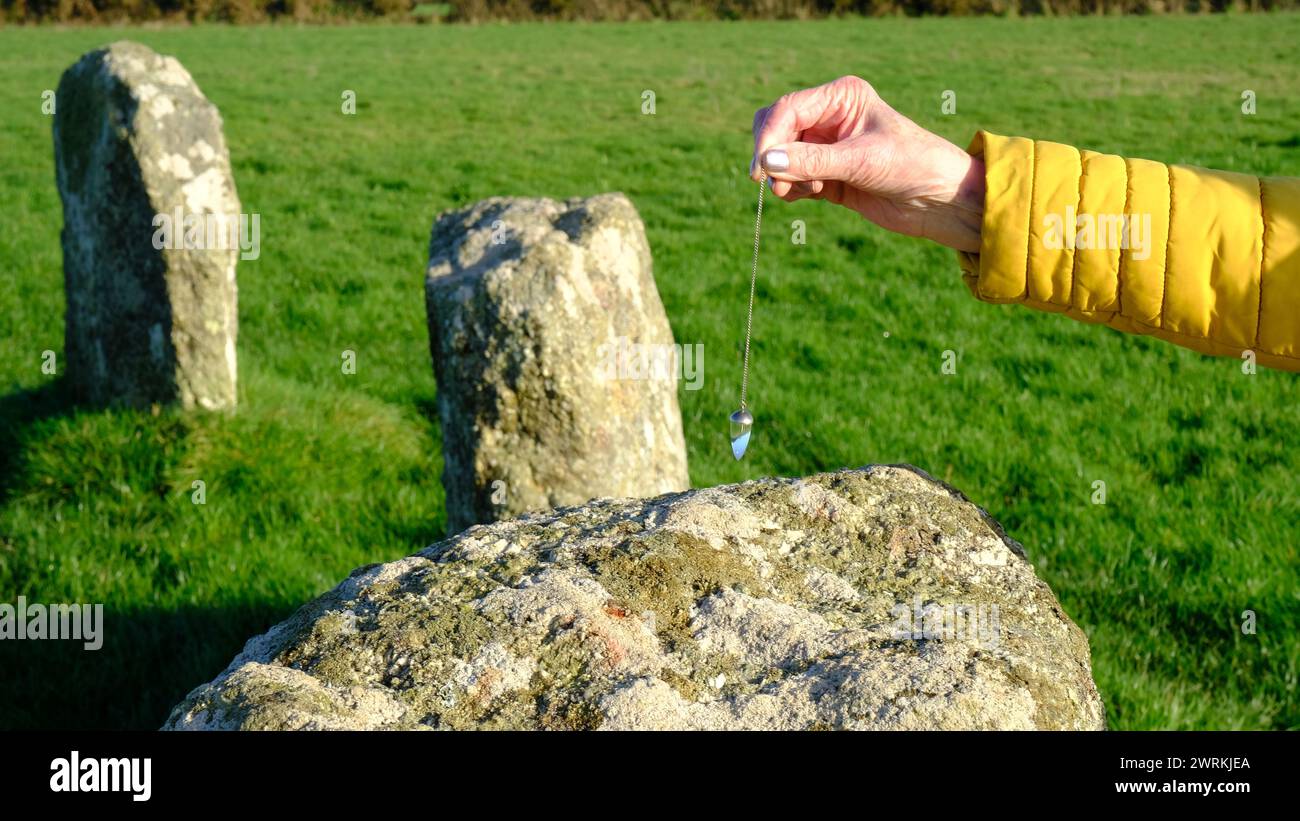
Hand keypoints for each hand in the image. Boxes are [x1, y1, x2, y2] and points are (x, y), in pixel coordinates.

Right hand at [751, 76, 985, 252]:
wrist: (941, 200)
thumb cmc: (913, 165)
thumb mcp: (861, 161)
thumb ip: (811, 162)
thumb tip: (766, 161)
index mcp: (842, 98)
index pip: (788, 110)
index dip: (769, 137)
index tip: (760, 168)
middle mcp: (830, 118)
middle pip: (777, 129)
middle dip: (770, 155)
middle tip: (769, 182)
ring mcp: (827, 149)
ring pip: (781, 157)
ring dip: (782, 176)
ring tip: (803, 192)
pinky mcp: (827, 177)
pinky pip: (792, 179)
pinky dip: (792, 189)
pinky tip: (812, 195)